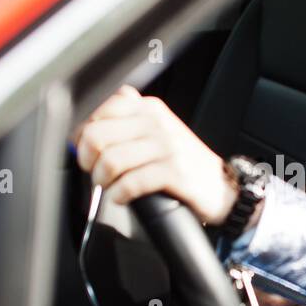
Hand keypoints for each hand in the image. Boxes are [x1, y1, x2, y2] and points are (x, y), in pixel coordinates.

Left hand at [74, 85, 237, 224]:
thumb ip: (127, 124)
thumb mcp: (158, 132)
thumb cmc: (184, 163)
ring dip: (102, 180)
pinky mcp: (175, 172)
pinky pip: (131, 182)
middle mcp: (157, 122)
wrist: (223, 187)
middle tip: (94, 173)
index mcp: (149, 108)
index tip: (86, 153)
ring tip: (108, 187)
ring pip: (111, 160)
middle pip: (98, 136)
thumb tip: (82, 132)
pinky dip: (118, 194)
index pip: (99, 111)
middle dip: (87, 160)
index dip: (83, 136)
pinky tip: (120, 198)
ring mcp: (167, 146)